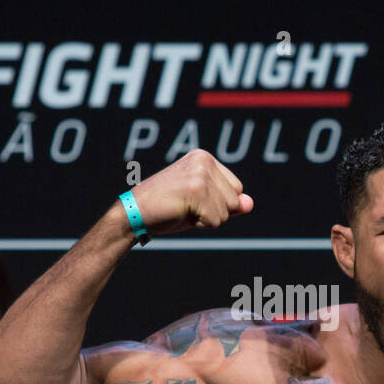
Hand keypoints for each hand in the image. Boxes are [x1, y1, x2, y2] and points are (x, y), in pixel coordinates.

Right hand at [128, 149, 253, 235]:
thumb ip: (227, 202)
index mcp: (204, 158)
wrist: (133, 214)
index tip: (191, 200)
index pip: (236, 189)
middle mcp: (204, 161)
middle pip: (235, 200)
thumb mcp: (202, 204)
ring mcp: (201, 174)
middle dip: (214, 212)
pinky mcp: (197, 190)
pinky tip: (180, 214)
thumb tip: (250, 203)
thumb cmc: (166, 210)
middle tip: (185, 206)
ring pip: (227, 212)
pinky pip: (216, 220)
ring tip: (182, 209)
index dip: (217, 204)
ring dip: (206, 218)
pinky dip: (199, 224)